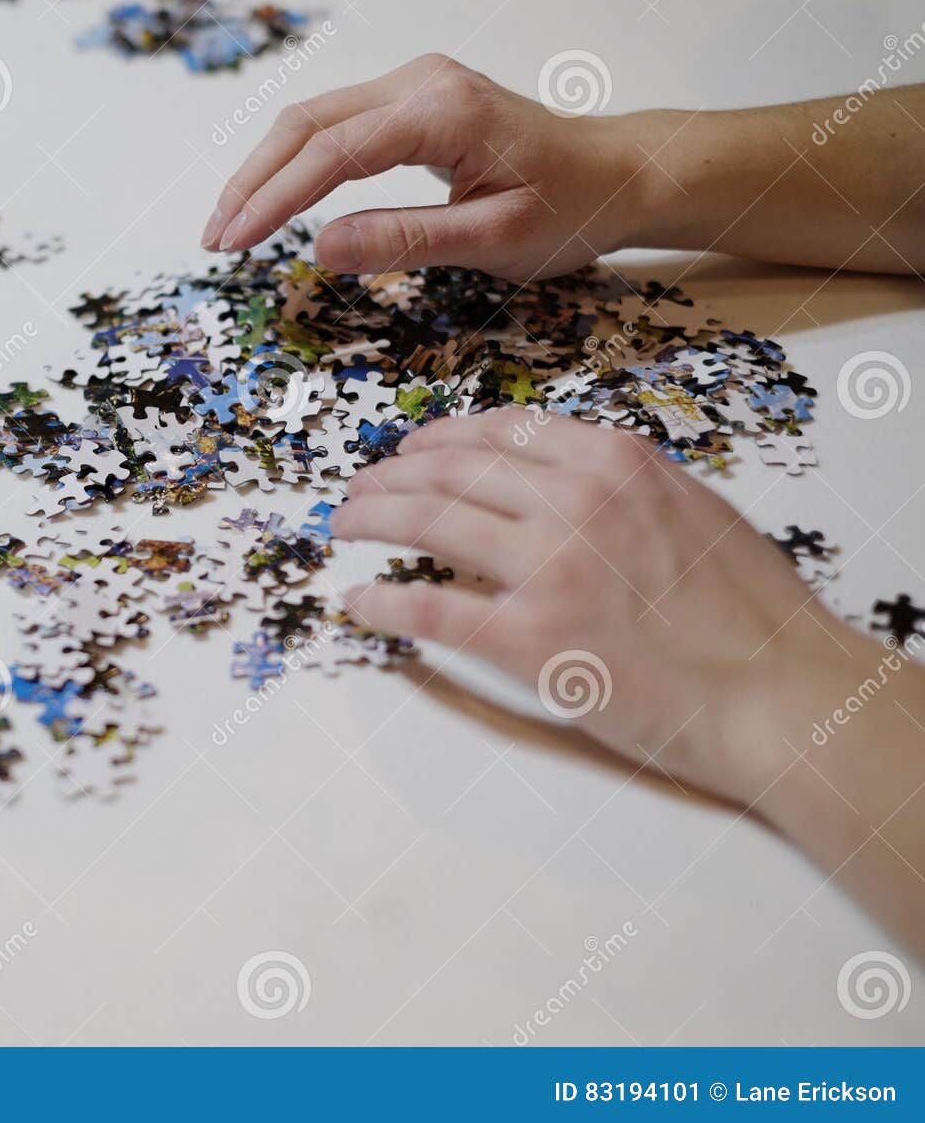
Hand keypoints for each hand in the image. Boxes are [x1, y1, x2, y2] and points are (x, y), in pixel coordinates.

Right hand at [201, 54, 645, 280]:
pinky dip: (295, 165)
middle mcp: (421, 83)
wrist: (616, 174)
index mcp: (442, 111)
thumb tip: (319, 249)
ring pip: (313, 121)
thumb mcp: (492, 239)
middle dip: (253, 184)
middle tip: (216, 241)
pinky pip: (336, 127)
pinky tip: (272, 202)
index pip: (331, 154)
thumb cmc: (569, 208)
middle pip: (306, 124)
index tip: (233, 246)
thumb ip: (405, 240)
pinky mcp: (412, 101)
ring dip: (265, 173)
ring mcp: (414, 85)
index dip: (273, 201)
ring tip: (231, 227)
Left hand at [336, 409, 924, 951]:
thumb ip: (624, 482)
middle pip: (450, 470)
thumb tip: (566, 470)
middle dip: (389, 475)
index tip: (409, 450)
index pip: (501, 432)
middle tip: (357, 489)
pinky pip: (430, 612)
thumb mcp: (695, 508)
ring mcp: (547, 568)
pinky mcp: (529, 639)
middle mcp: (572, 501)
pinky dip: (382, 603)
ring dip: (372, 519)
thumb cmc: (751, 609)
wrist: (778, 690)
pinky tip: (357, 602)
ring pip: (429, 522)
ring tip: (343, 525)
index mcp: (614, 462)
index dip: (441, 439)